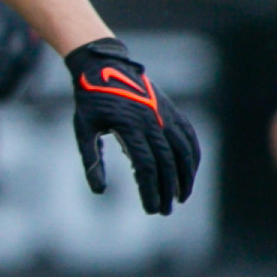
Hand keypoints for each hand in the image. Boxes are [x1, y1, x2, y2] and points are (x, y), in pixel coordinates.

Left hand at [65, 38, 200, 215]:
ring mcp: (165, 115)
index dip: (150, 190)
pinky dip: (193, 155)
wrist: (104, 66)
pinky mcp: (172, 110)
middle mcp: (153, 122)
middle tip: (164, 210)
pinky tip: (190, 171)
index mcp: (130, 127)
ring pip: (184, 151)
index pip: (146, 167)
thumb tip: (99, 190)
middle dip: (167, 190)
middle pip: (167, 163)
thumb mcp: (83, 129)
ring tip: (181, 197)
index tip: (150, 209)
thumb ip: (91, 159)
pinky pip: (188, 136)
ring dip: (186, 176)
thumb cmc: (90, 100)